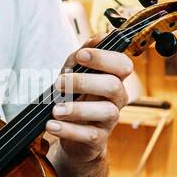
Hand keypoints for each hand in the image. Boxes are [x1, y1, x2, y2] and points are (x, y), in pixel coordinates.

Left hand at [46, 42, 132, 163]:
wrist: (71, 133)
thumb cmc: (75, 97)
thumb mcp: (75, 73)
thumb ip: (82, 55)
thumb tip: (98, 37)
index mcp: (114, 78)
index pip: (123, 65)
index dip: (104, 58)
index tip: (81, 56)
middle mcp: (117, 98)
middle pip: (113, 85)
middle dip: (84, 81)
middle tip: (59, 83)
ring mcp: (110, 120)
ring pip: (105, 111)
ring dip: (78, 109)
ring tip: (56, 109)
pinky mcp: (98, 139)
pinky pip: (89, 135)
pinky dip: (69, 130)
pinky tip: (52, 125)